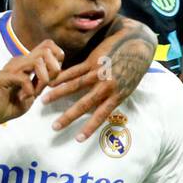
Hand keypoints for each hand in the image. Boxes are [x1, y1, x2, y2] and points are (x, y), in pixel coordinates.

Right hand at [0, 40, 63, 126]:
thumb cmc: (13, 104)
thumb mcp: (34, 91)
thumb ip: (44, 79)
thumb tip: (58, 69)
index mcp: (27, 61)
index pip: (48, 45)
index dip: (57, 59)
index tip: (54, 77)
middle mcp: (19, 61)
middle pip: (46, 50)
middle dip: (54, 69)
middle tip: (48, 85)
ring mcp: (10, 67)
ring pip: (37, 62)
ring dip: (42, 80)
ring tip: (36, 93)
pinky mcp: (2, 77)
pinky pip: (24, 78)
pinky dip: (30, 90)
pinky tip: (25, 97)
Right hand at [42, 20, 154, 139]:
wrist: (138, 44)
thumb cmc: (133, 68)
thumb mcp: (127, 87)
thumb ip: (112, 97)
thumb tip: (100, 108)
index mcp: (116, 96)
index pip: (100, 116)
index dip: (88, 128)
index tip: (78, 139)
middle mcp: (106, 86)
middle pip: (83, 105)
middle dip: (68, 117)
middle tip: (54, 127)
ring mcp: (98, 73)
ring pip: (74, 86)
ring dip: (58, 95)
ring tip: (44, 101)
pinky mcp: (93, 61)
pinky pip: (74, 71)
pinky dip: (62, 77)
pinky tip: (51, 82)